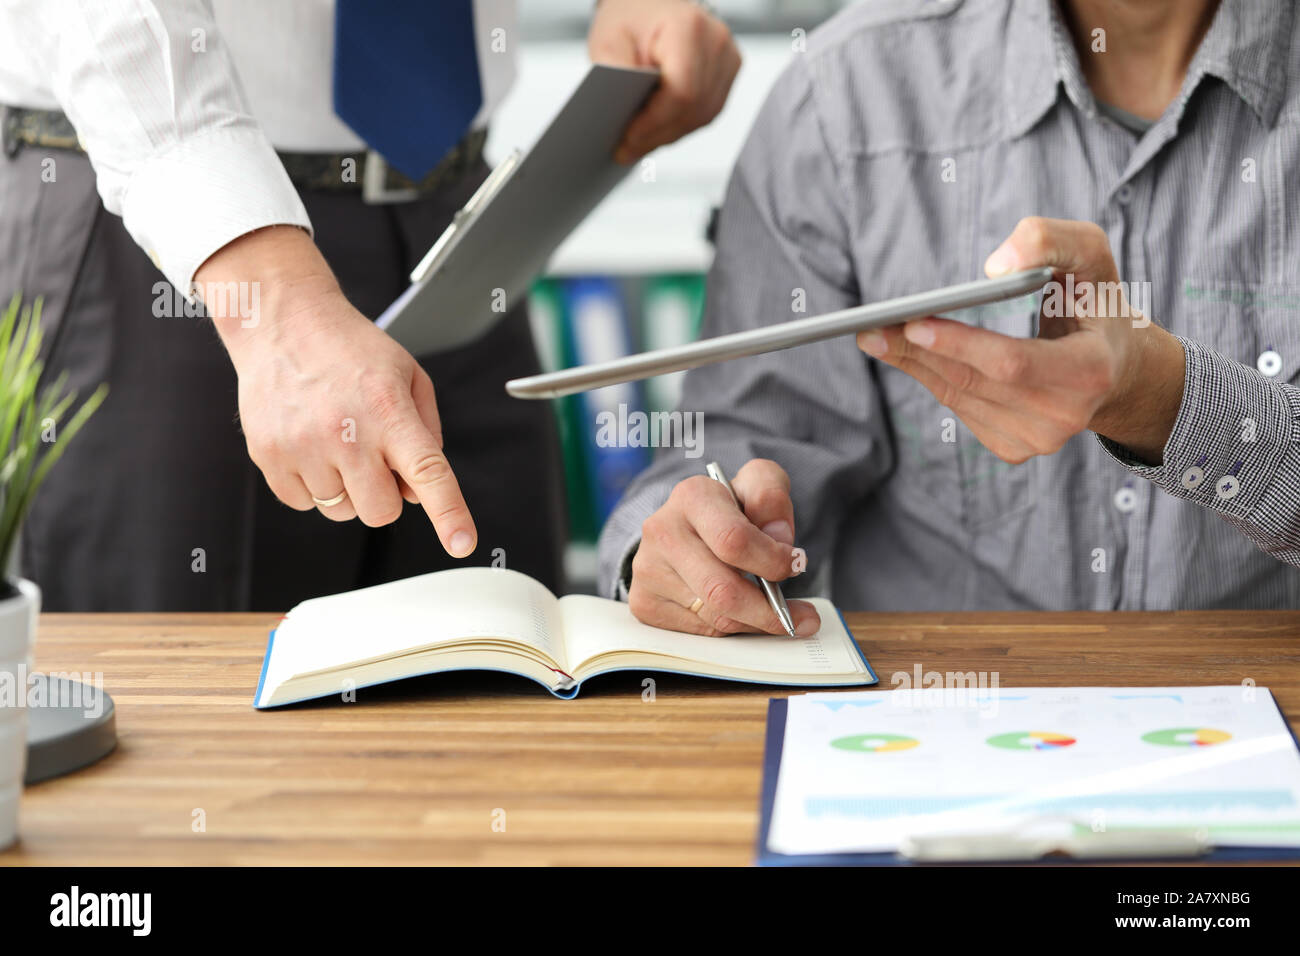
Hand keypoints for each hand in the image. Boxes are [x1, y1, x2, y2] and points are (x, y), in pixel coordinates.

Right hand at [197, 226, 476, 556]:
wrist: (283, 322)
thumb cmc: (351, 349)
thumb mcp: (409, 376)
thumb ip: (427, 434)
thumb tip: (420, 491)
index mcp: (389, 411)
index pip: (427, 472)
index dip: (448, 512)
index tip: (461, 543)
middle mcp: (346, 433)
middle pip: (381, 512)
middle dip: (385, 495)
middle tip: (375, 458)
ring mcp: (303, 447)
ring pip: (341, 512)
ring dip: (347, 488)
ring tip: (337, 440)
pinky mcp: (269, 456)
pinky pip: (303, 504)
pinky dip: (312, 485)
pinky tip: (310, 445)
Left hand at [588, 0, 740, 163]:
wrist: (652, 0)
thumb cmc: (630, 15)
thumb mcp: (609, 40)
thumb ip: (612, 75)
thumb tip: (616, 118)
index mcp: (689, 28)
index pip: (681, 92)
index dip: (654, 122)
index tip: (627, 138)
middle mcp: (718, 42)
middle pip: (693, 109)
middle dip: (657, 135)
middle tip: (625, 151)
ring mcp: (729, 58)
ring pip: (703, 116)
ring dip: (669, 134)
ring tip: (637, 144)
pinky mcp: (729, 72)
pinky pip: (707, 111)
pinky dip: (681, 125)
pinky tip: (657, 131)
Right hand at [628, 459, 819, 635]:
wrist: (686, 526)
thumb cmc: (730, 509)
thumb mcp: (757, 485)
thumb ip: (771, 497)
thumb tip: (779, 537)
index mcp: (692, 496)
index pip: (735, 540)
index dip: (772, 562)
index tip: (795, 567)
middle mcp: (662, 531)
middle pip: (722, 590)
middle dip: (769, 610)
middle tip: (802, 617)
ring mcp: (648, 570)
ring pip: (714, 617)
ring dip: (755, 623)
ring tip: (778, 615)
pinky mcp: (645, 603)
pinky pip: (699, 632)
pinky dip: (731, 630)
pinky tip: (742, 614)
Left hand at [857, 217, 1186, 463]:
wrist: (1118, 370)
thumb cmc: (1096, 302)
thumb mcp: (1091, 256)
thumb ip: (1050, 241)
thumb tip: (993, 267)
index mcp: (1090, 371)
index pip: (1014, 364)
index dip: (962, 344)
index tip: (913, 322)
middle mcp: (1065, 415)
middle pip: (974, 381)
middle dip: (918, 350)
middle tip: (871, 326)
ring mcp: (1038, 439)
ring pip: (958, 396)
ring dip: (913, 363)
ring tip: (876, 335)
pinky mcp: (1015, 448)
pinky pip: (959, 408)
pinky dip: (932, 378)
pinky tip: (912, 355)